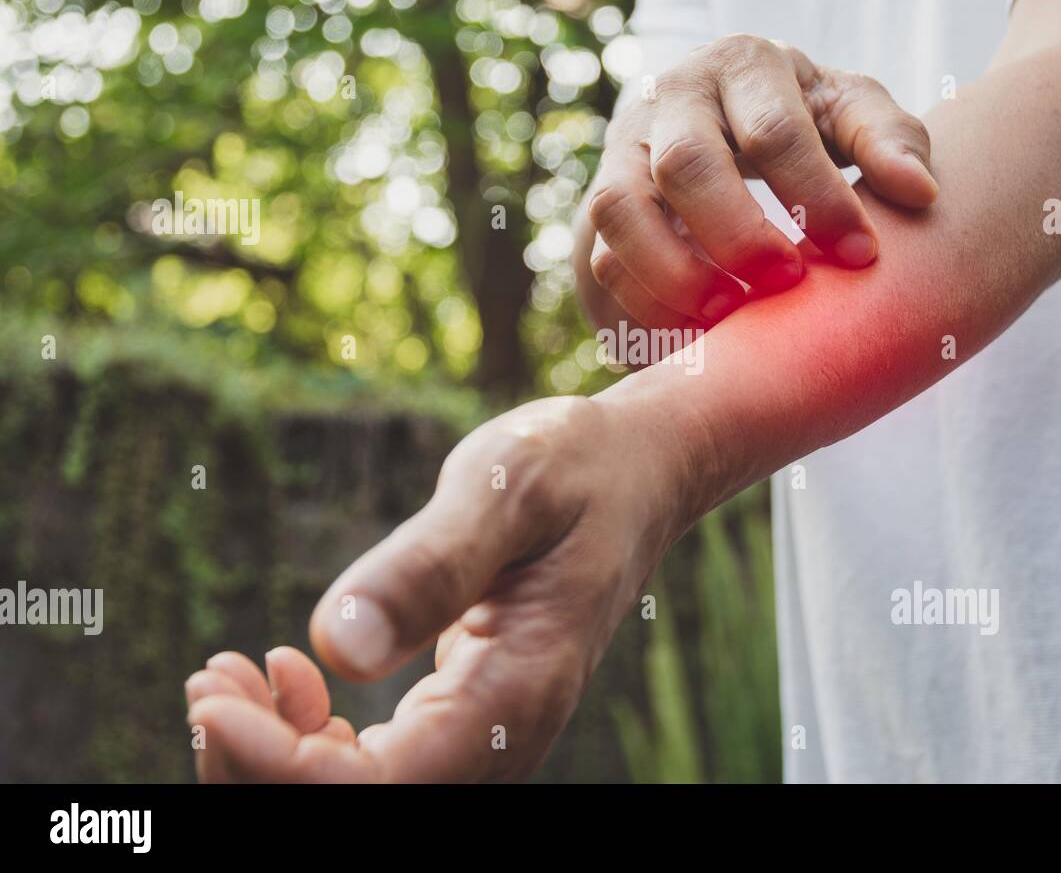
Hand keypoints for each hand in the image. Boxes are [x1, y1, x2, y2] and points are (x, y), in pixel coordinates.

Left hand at [185, 395, 694, 781]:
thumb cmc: (577, 466)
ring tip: (226, 676)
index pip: (380, 788)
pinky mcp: (463, 716)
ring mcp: (484, 734)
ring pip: (362, 794)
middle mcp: (502, 738)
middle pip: (361, 809)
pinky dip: (307, 737)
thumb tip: (333, 648)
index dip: (278, 767)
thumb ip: (430, 567)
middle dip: (259, 770)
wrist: (636, 473)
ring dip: (274, 757)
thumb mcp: (508, 489)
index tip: (213, 694)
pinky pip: (374, 765)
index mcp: (517, 693)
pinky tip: (284, 670)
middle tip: (207, 683)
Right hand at [582, 34, 937, 330]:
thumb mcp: (847, 112)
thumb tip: (920, 193)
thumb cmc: (798, 119)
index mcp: (740, 65)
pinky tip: (700, 335)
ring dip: (674, 275)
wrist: (712, 118)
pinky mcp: (595, 212)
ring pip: (618, 211)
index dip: (819, 199)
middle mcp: (668, 99)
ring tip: (731, 318)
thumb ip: (887, 140)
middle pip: (684, 166)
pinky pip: (602, 262)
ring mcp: (619, 154)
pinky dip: (646, 306)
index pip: (774, 132)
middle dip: (739, 237)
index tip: (862, 256)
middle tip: (788, 284)